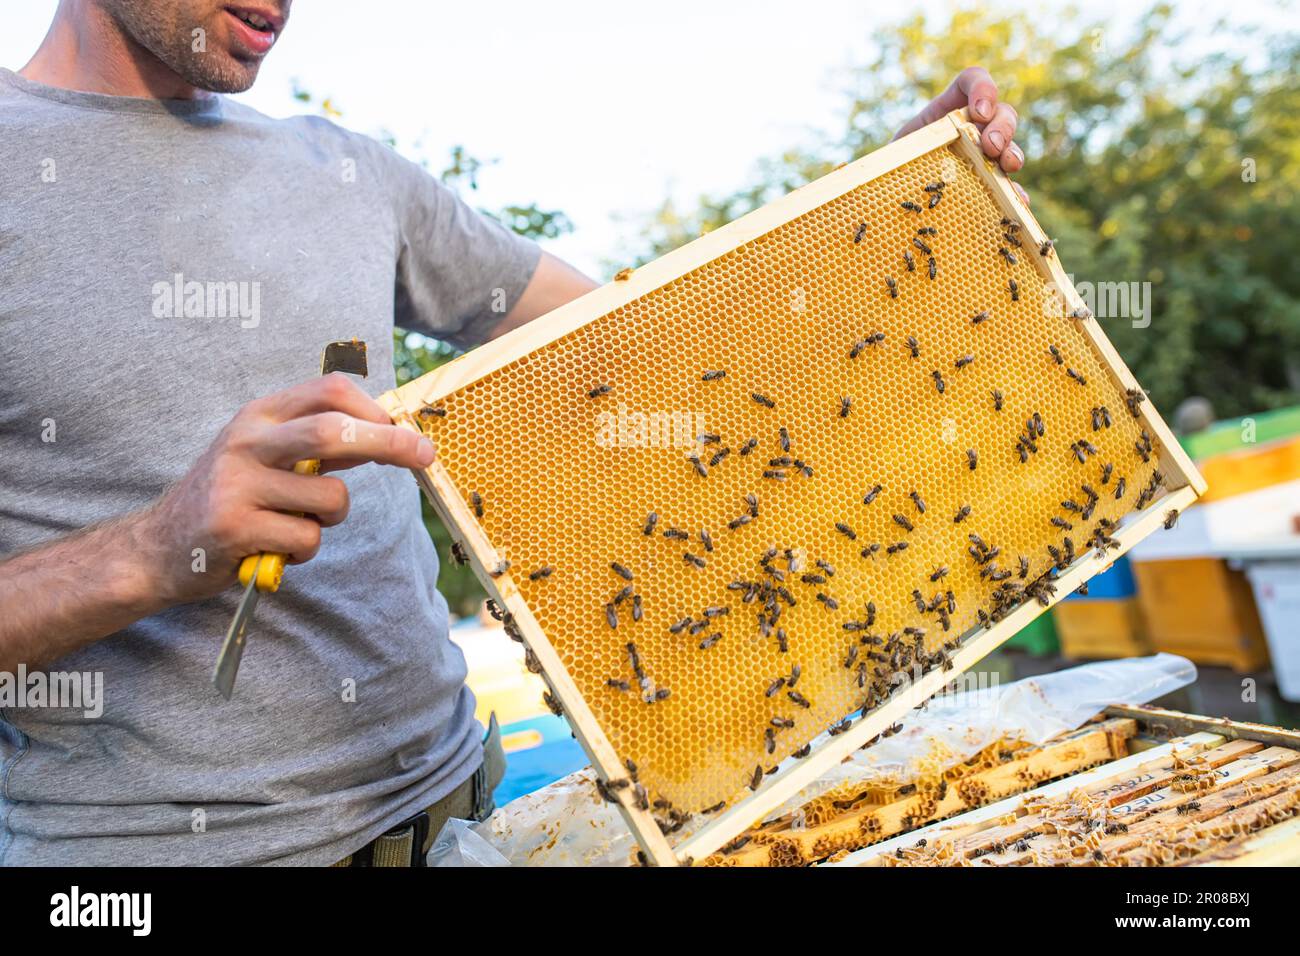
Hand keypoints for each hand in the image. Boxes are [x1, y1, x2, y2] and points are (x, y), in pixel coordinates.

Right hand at [142, 373, 434, 602]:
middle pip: (335, 431)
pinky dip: (306, 550)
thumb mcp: (268, 456)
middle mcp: (247, 441)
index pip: (328, 391)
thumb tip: (386, 430)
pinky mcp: (235, 527)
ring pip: (331, 497)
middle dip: (391, 442)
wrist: (158, 547)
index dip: (375, 408)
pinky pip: (308, 538)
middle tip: (425, 456)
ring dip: (331, 518)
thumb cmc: (230, 497)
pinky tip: (275, 548)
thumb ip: (321, 444)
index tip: (404, 429)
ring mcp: (238, 483)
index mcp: (259, 416)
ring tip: (295, 522)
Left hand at [893, 66, 1029, 204]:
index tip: (979, 112)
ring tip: (1007, 165)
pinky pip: (1008, 184)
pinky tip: (1017, 200)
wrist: (895, 196)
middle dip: (1001, 127)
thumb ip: (899, 147)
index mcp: (949, 109)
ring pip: (1010, 143)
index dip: (983, 89)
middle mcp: (973, 127)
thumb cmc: (892, 167)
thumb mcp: (894, 153)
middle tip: (991, 146)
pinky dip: (1015, 191)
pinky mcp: (988, 182)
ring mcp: (984, 154)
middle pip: (1001, 113)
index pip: (973, 81)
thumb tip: (894, 163)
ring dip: (1013, 152)